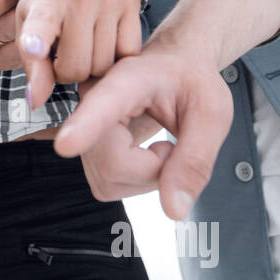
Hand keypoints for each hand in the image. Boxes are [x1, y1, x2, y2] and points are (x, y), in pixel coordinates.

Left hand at [15, 0, 142, 109]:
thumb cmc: (47, 15)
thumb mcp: (29, 38)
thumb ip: (33, 69)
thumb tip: (36, 101)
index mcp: (44, 2)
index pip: (40, 27)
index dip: (36, 42)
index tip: (33, 50)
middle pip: (76, 69)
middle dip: (68, 72)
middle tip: (64, 52)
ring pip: (103, 67)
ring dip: (91, 67)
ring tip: (83, 45)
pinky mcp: (130, 2)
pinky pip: (128, 54)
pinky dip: (116, 58)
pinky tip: (104, 41)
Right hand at [53, 38, 232, 220]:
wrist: (173, 66)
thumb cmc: (191, 82)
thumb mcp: (212, 115)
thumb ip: (195, 161)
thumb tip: (174, 212)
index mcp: (129, 80)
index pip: (102, 105)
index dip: (84, 126)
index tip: (67, 144)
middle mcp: (93, 100)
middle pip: (113, 165)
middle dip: (154, 170)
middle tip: (174, 145)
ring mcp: (83, 125)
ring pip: (108, 181)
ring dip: (146, 177)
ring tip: (161, 147)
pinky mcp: (85, 148)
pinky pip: (106, 186)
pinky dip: (136, 181)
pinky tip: (146, 155)